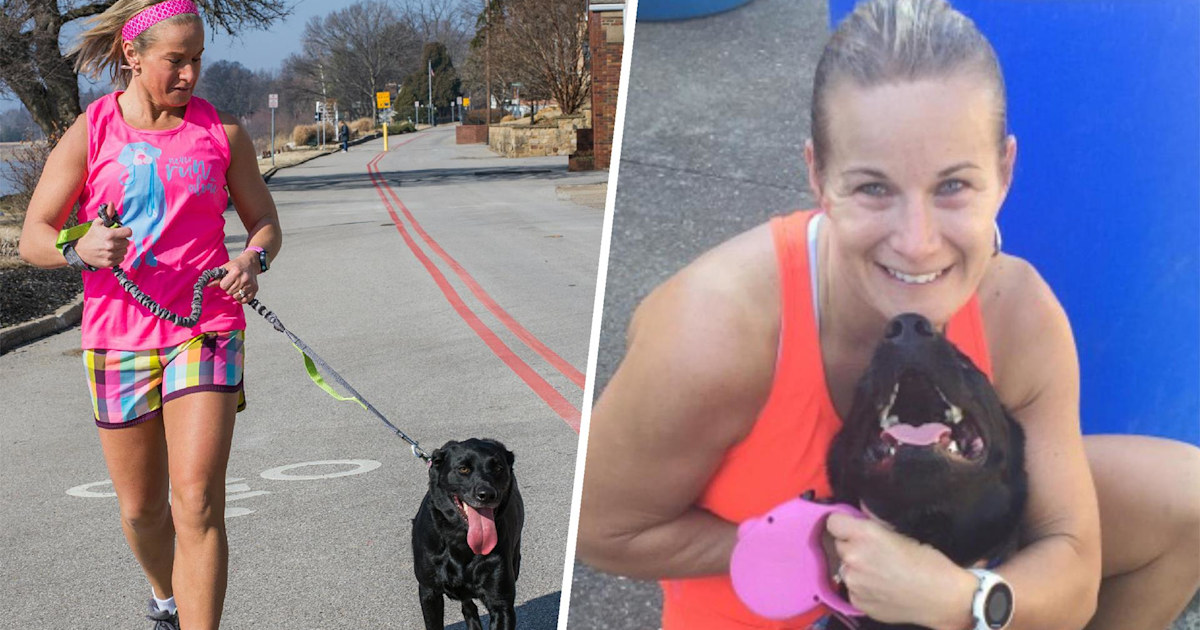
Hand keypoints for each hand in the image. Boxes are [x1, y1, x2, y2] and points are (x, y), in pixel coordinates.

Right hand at [74, 216, 131, 267]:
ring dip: (120, 248)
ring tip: (111, 246)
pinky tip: (110, 253)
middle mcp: (111, 245)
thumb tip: (112, 203)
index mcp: (110, 234)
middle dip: (122, 240)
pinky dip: (117, 256)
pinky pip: (121, 259)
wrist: (80, 251)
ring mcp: (110, 255)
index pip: (129, 232)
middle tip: (114, 239)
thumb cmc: (91, 235)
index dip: (125, 231)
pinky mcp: (109, 263)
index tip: (121, 232)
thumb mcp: (98, 223)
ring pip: (125, 251)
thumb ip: (108, 214)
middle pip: (127, 242)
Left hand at [214, 250, 258, 303]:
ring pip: (236, 297)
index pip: (223, 286)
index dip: (223, 284)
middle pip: (229, 292)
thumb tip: (208, 285)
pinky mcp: (255, 289)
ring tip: (237, 286)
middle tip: (232, 282)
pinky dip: (241, 299)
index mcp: (236, 272)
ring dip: (234, 293)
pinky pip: (245, 300)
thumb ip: (217, 277)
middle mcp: (244, 279)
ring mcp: (250, 285)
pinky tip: (241, 292)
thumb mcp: (226, 268)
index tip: (226, 280)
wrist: (250, 263)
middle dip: (229, 288)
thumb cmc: (236, 265)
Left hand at [825, 511, 976, 629]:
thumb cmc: (928, 562)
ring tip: (880, 571)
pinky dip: (862, 586)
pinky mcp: (856, 601)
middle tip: (873, 551)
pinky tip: (881, 587)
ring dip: (856, 567)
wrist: (942, 598)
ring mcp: (853, 582)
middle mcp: (853, 558)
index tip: (852, 527)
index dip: (843, 523)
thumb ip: (875, 521)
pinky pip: (851, 587)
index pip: (833, 522)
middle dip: (852, 545)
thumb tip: (859, 510)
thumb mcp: (903, 533)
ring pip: (844, 567)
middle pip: (839, 545)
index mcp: (864, 536)